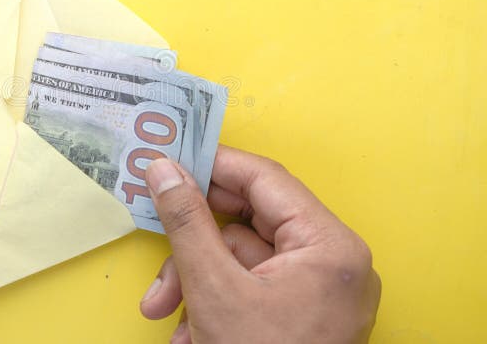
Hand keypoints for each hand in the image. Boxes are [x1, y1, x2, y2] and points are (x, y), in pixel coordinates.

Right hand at [140, 146, 380, 343]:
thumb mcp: (214, 289)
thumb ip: (187, 221)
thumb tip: (164, 171)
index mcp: (329, 247)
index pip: (265, 180)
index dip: (214, 165)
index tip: (173, 159)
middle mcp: (331, 263)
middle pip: (247, 224)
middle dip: (193, 244)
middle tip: (156, 240)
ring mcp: (317, 291)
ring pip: (240, 259)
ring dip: (194, 281)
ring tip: (162, 310)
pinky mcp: (301, 313)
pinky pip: (249, 287)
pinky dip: (213, 301)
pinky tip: (187, 332)